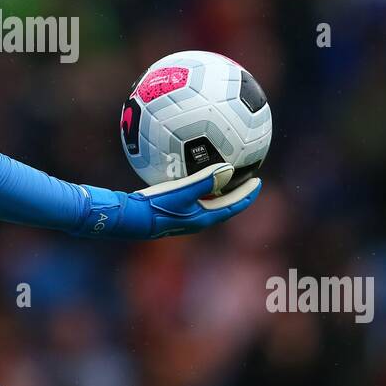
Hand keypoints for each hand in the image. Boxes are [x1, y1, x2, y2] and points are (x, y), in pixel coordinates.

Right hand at [74, 162, 261, 238]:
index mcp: (202, 218)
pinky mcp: (168, 208)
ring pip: (205, 199)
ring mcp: (181, 215)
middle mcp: (194, 218)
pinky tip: (186, 167)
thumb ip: (204, 180)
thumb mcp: (182, 192)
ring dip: (214, 187)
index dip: (246, 195)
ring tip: (219, 171)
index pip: (232, 207)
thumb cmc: (155, 206)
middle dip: (234, 190)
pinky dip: (195, 182)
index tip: (258, 182)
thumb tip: (229, 169)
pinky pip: (189, 193)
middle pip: (222, 204)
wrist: (127, 217)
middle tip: (244, 175)